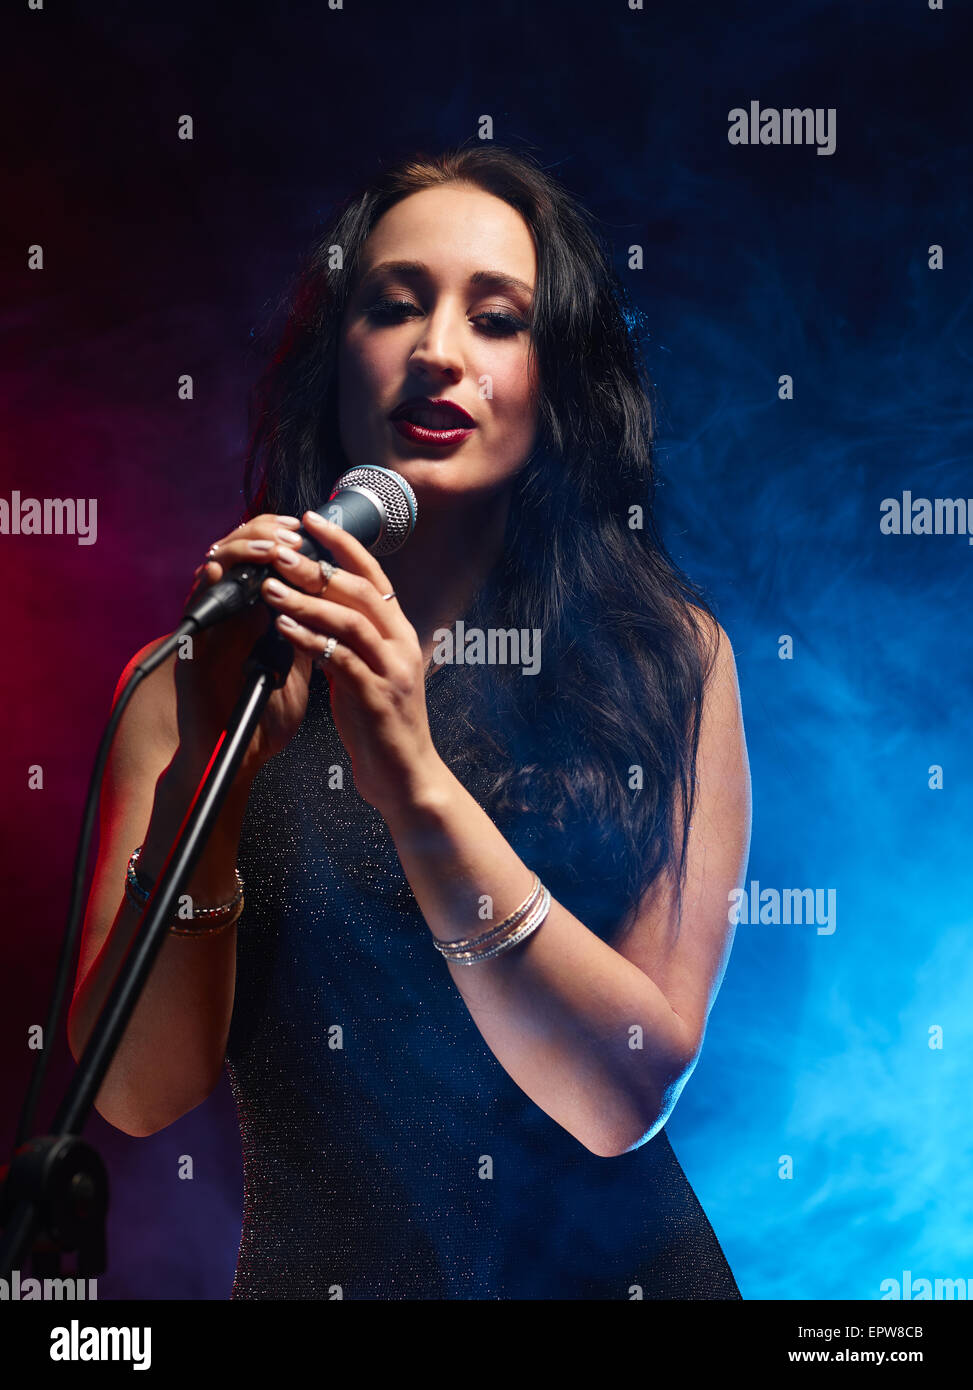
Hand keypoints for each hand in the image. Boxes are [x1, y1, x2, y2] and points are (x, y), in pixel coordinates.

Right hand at [175, 514, 316, 781]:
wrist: (231, 760)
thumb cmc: (259, 723)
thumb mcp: (293, 676)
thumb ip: (306, 643)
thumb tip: (333, 611)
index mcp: (258, 619)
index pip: (268, 561)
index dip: (286, 538)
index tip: (313, 529)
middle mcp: (232, 615)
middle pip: (241, 550)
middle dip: (266, 532)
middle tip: (294, 531)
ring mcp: (211, 627)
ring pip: (215, 565)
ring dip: (241, 549)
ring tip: (270, 547)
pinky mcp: (190, 645)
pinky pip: (192, 603)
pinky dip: (204, 583)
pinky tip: (216, 569)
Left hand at [259, 509, 444, 817]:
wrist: (406, 777)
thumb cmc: (381, 726)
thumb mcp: (366, 672)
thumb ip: (347, 640)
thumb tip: (312, 608)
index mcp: (400, 633)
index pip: (373, 574)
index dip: (342, 543)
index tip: (310, 519)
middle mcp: (401, 644)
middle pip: (359, 589)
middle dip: (315, 565)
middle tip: (278, 551)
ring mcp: (392, 669)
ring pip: (349, 619)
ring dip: (307, 600)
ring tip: (270, 589)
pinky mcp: (378, 697)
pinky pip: (340, 658)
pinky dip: (309, 640)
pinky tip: (281, 629)